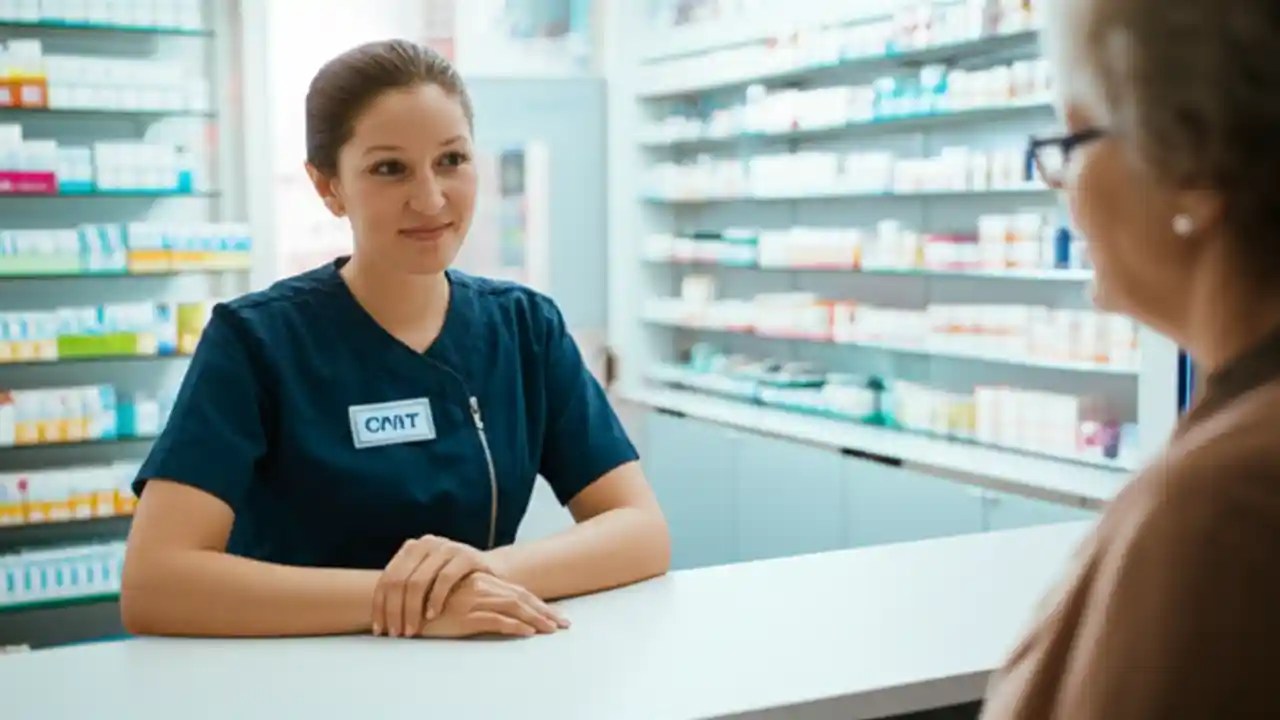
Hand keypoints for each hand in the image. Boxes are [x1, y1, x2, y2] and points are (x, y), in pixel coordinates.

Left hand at [370, 534, 500, 636]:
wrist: (493, 573)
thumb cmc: (455, 583)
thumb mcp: (428, 580)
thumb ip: (406, 587)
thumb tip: (376, 615)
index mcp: (412, 548)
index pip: (387, 578)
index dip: (380, 605)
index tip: (379, 629)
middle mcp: (426, 544)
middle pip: (399, 581)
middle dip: (394, 611)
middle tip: (396, 633)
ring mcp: (447, 547)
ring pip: (418, 581)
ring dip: (411, 610)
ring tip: (411, 630)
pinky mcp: (467, 556)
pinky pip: (444, 579)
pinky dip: (435, 600)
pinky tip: (432, 616)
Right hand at [418, 573, 569, 638]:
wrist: (401, 600)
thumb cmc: (426, 601)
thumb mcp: (455, 597)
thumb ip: (474, 596)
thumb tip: (496, 608)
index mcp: (480, 581)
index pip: (516, 591)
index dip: (537, 602)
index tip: (554, 614)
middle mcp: (480, 587)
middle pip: (521, 598)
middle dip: (544, 611)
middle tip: (564, 623)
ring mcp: (473, 600)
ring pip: (514, 607)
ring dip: (536, 619)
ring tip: (552, 629)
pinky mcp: (464, 615)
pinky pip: (496, 620)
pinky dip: (514, 626)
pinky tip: (528, 632)